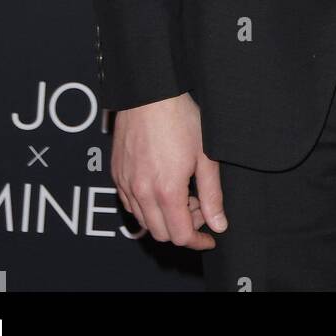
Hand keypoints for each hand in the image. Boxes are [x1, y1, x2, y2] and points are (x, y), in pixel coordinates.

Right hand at [111, 91, 226, 249]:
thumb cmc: (180, 119)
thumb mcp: (205, 157)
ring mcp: (126, 183)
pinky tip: (161, 186)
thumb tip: (219, 224)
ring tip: (181, 191)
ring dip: (164, 217)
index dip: (197, 241)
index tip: (210, 237)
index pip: (180, 236)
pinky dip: (146, 205)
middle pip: (161, 233)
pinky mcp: (116, 174)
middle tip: (198, 205)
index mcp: (166, 191)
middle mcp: (141, 192)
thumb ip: (212, 195)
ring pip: (144, 220)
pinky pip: (129, 203)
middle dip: (183, 227)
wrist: (150, 94)